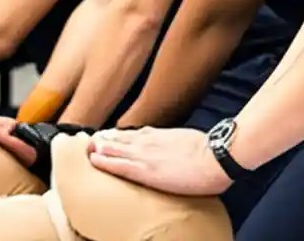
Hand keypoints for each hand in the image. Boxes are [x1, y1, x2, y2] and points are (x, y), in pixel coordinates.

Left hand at [88, 127, 230, 195]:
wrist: (216, 157)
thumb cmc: (210, 150)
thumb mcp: (189, 139)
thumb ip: (177, 141)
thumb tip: (176, 144)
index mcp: (161, 135)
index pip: (134, 134)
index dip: (119, 135)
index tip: (109, 135)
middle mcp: (149, 142)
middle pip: (120, 139)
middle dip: (104, 139)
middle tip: (90, 140)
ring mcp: (145, 155)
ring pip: (115, 149)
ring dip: (100, 148)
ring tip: (87, 148)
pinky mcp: (145, 170)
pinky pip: (119, 165)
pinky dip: (104, 161)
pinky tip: (93, 160)